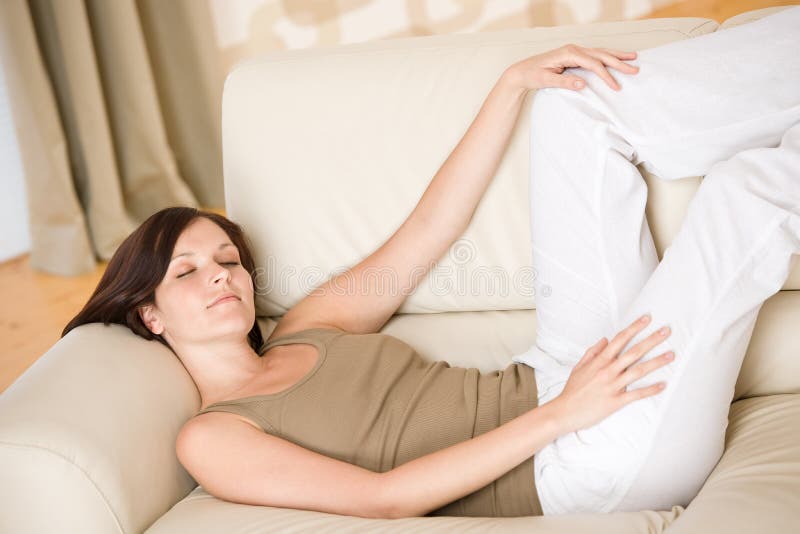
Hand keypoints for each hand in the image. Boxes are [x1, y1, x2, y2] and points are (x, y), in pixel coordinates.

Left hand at [507, 43, 639, 91]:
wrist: (522, 71)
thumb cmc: (533, 75)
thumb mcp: (546, 80)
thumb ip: (564, 82)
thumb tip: (582, 84)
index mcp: (569, 53)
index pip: (593, 64)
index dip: (606, 75)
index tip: (616, 86)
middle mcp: (574, 49)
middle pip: (601, 55)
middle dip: (619, 62)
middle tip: (635, 69)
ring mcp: (574, 51)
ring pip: (600, 52)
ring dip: (617, 56)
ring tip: (633, 57)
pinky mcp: (574, 56)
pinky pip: (595, 55)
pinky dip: (608, 57)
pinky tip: (616, 58)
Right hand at [549, 314, 673, 433]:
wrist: (565, 411)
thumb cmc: (572, 390)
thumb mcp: (579, 367)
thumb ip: (592, 352)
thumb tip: (604, 339)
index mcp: (599, 361)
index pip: (620, 339)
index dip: (634, 328)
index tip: (646, 319)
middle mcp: (608, 370)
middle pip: (634, 352)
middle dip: (652, 340)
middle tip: (666, 331)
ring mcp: (613, 386)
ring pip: (639, 371)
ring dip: (656, 362)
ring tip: (671, 355)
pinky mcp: (616, 401)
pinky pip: (637, 394)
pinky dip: (651, 390)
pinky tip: (663, 385)